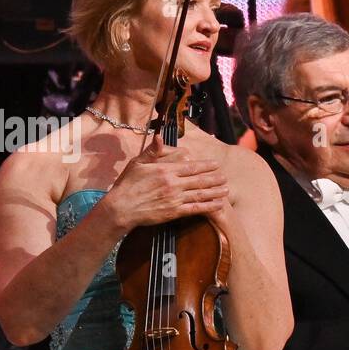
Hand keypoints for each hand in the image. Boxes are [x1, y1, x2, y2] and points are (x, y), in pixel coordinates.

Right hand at [102, 133, 229, 233]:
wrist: (121, 208)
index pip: (191, 167)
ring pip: (200, 194)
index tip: (216, 164)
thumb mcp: (137, 163)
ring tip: (227, 190)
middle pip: (199, 180)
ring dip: (215, 192)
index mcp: (166, 170)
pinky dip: (208, 206)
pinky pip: (195, 209)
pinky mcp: (174, 212)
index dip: (205, 166)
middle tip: (225, 177)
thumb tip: (160, 136)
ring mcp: (175, 199)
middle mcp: (173, 184)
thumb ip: (152, 151)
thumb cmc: (127, 184)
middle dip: (214, 178)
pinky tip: (218, 205)